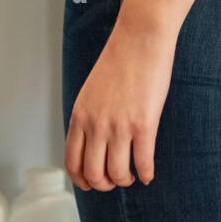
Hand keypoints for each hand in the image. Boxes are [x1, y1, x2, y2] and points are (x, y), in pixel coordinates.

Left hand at [65, 15, 176, 190]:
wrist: (139, 37)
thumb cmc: (119, 59)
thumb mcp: (92, 90)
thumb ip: (90, 115)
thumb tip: (94, 141)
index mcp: (80, 115)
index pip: (72, 161)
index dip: (82, 180)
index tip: (92, 183)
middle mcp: (95, 124)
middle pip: (93, 174)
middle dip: (105, 185)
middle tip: (115, 179)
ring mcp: (119, 126)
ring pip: (117, 174)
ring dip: (126, 180)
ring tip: (132, 174)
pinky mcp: (143, 124)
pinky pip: (143, 163)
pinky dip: (146, 175)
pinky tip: (148, 173)